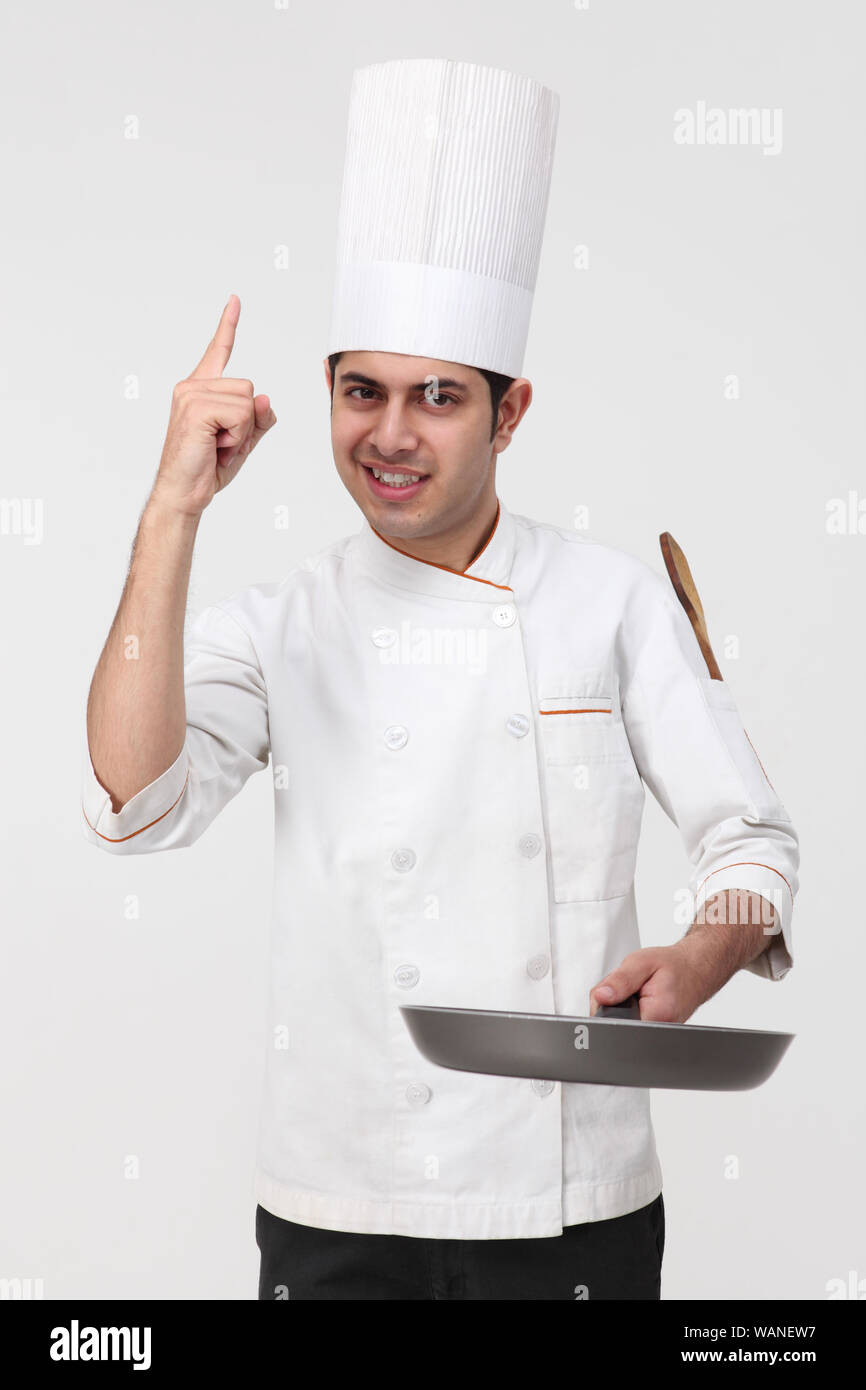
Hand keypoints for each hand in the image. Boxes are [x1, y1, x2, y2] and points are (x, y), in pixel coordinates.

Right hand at [152, 294, 276, 516]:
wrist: (184, 494)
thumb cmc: (207, 469)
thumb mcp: (242, 442)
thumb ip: (258, 419)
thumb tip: (265, 398)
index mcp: (200, 391)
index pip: (218, 352)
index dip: (228, 326)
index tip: (235, 300)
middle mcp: (192, 387)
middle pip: (249, 388)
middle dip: (247, 423)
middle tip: (223, 445)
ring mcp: (191, 395)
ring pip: (248, 402)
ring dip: (242, 432)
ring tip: (218, 447)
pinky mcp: (196, 408)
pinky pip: (241, 415)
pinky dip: (238, 437)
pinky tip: (216, 448)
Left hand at [588, 944, 710, 1023]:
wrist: (695, 969)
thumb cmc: (674, 965)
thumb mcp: (641, 962)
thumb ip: (619, 980)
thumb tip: (600, 998)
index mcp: (656, 1015)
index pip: (614, 1022)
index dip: (606, 1006)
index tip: (616, 992)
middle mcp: (659, 1029)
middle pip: (616, 1024)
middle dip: (613, 1004)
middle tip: (631, 988)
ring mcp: (658, 1033)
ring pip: (622, 1023)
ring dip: (621, 1007)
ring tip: (638, 993)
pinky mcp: (655, 1031)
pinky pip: (630, 1023)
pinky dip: (630, 1010)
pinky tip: (640, 1000)